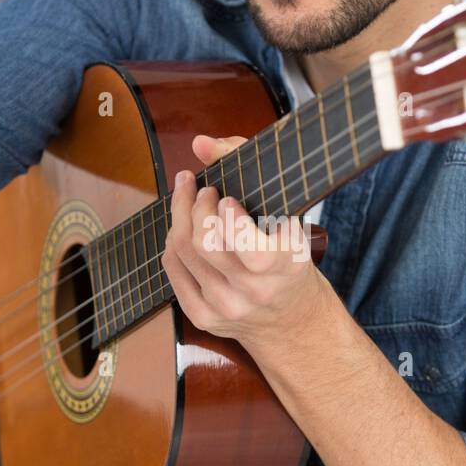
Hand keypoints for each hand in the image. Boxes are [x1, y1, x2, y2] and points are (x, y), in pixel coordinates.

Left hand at [161, 132, 326, 347]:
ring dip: (180, 215)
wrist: (293, 321)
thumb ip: (248, 166)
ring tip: (191, 198)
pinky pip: (172, 267)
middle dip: (195, 204)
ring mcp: (225, 307)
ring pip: (181, 251)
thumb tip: (199, 143)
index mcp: (285, 267)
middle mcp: (254, 292)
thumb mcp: (288, 217)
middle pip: (203, 242)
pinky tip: (184, 227)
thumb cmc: (289, 258)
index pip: (249, 248)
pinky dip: (173, 240)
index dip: (229, 218)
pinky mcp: (203, 317)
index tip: (228, 200)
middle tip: (204, 189)